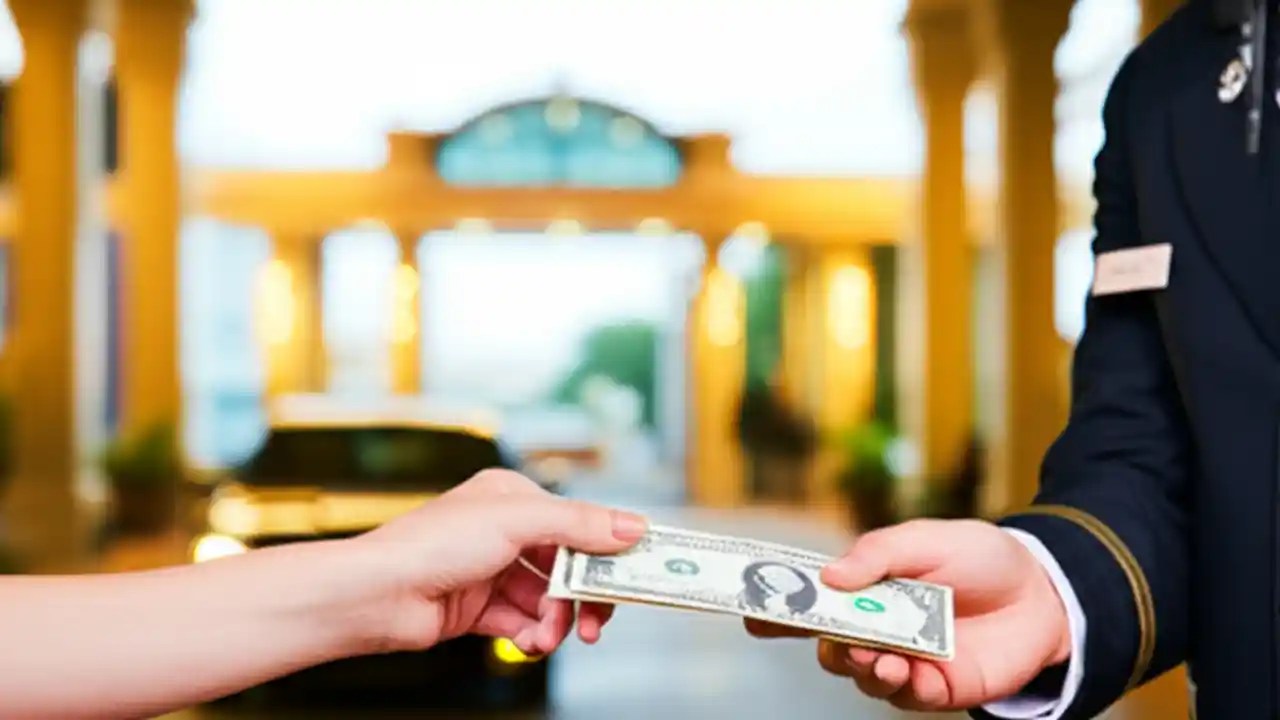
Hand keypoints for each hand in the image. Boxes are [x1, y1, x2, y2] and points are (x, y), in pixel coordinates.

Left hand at [346, 469, 646, 656]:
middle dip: (584, 596)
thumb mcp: (517, 521)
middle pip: (569, 567)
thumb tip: (632, 526)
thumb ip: (579, 524)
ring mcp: (492, 571)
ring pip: (548, 600)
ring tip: (547, 635)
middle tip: (596, 621)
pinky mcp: (478, 607)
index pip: (579, 523)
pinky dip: (531, 635)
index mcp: (513, 497)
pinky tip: (527, 642)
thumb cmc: (431, 544)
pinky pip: (523, 624)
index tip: (641, 573)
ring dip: (555, 622)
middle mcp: (504, 532)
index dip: (610, 550)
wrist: (376, 594)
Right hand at [745, 519, 1070, 712]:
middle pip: (828, 645)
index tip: (749, 609)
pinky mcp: (937, 688)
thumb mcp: (926, 539)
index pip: (812, 600)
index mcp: (866, 588)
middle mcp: (877, 628)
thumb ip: (878, 554)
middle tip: (837, 638)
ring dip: (862, 667)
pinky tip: (909, 671)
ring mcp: (905, 660)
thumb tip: (829, 576)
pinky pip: (905, 697)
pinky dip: (900, 686)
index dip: (777, 606)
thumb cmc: (981, 557)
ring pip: (861, 675)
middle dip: (824, 644)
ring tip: (879, 657)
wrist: (1046, 593)